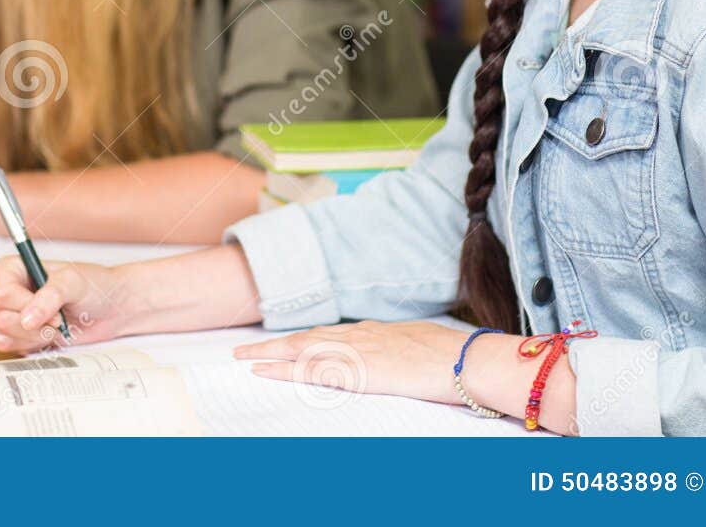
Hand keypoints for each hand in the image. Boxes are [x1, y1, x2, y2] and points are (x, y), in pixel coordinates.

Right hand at [0, 258, 132, 350]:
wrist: (112, 309)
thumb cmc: (94, 286)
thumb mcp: (72, 282)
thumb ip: (49, 297)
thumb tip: (26, 319)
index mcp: (14, 270)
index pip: (0, 292)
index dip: (22, 304)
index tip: (50, 306)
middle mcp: (10, 292)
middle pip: (0, 317)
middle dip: (33, 324)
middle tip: (58, 318)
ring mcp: (15, 316)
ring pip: (4, 336)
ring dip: (35, 336)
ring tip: (57, 326)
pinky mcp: (22, 337)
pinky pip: (14, 349)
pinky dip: (35, 345)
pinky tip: (52, 336)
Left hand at [234, 320, 477, 404]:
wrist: (465, 361)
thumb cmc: (450, 356)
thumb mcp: (418, 344)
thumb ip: (398, 347)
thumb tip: (396, 353)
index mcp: (373, 332)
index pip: (326, 334)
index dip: (299, 339)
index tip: (279, 343)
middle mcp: (359, 338)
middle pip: (306, 338)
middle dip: (273, 344)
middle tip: (240, 350)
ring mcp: (357, 353)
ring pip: (302, 350)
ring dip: (270, 354)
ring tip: (242, 359)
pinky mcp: (357, 372)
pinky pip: (312, 370)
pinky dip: (285, 370)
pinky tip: (266, 372)